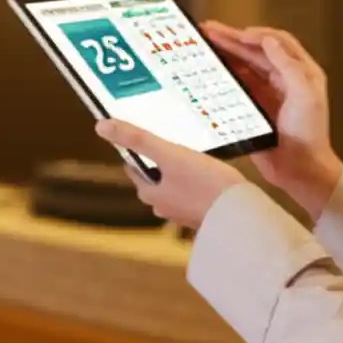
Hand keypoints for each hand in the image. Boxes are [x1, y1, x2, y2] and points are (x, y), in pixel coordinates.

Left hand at [95, 119, 246, 228]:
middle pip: (154, 180)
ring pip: (174, 189)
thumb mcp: (170, 154)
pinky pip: (194, 197)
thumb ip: (138, 139)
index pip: (134, 169)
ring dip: (180, 177)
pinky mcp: (204, 216)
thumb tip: (102, 127)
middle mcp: (164, 207)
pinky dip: (198, 187)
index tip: (146, 139)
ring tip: (194, 160)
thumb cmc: (206, 184)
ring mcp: (184, 213)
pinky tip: (210, 178)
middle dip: (160, 164)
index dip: (138, 152)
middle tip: (172, 146)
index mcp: (151, 193)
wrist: (240, 215)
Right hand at [202, 21, 342, 219]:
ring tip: (205, 44)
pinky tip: (211, 71)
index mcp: (301, 72)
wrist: (302, 170)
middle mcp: (285, 79)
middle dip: (232, 39)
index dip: (256, 35)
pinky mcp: (256, 109)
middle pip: (256, 52)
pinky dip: (225, 76)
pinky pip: (238, 87)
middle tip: (209, 31)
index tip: (236, 33)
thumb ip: (288, 66)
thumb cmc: (309, 134)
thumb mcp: (305, 96)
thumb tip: (269, 41)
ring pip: (244, 67)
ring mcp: (269, 94)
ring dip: (226, 54)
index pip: (276, 43)